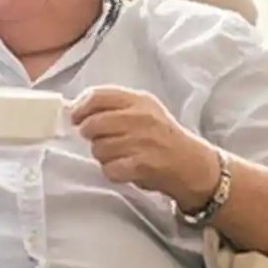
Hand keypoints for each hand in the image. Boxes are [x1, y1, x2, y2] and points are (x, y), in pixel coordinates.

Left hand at [70, 85, 219, 207]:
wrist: (192, 164)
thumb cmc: (162, 135)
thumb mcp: (143, 110)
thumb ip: (113, 105)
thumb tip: (75, 108)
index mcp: (139, 100)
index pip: (97, 96)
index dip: (80, 108)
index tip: (75, 118)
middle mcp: (141, 118)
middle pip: (92, 124)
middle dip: (90, 135)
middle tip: (100, 140)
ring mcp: (142, 141)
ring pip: (98, 148)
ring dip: (103, 155)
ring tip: (119, 155)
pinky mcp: (143, 165)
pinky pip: (108, 168)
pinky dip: (112, 171)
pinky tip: (124, 168)